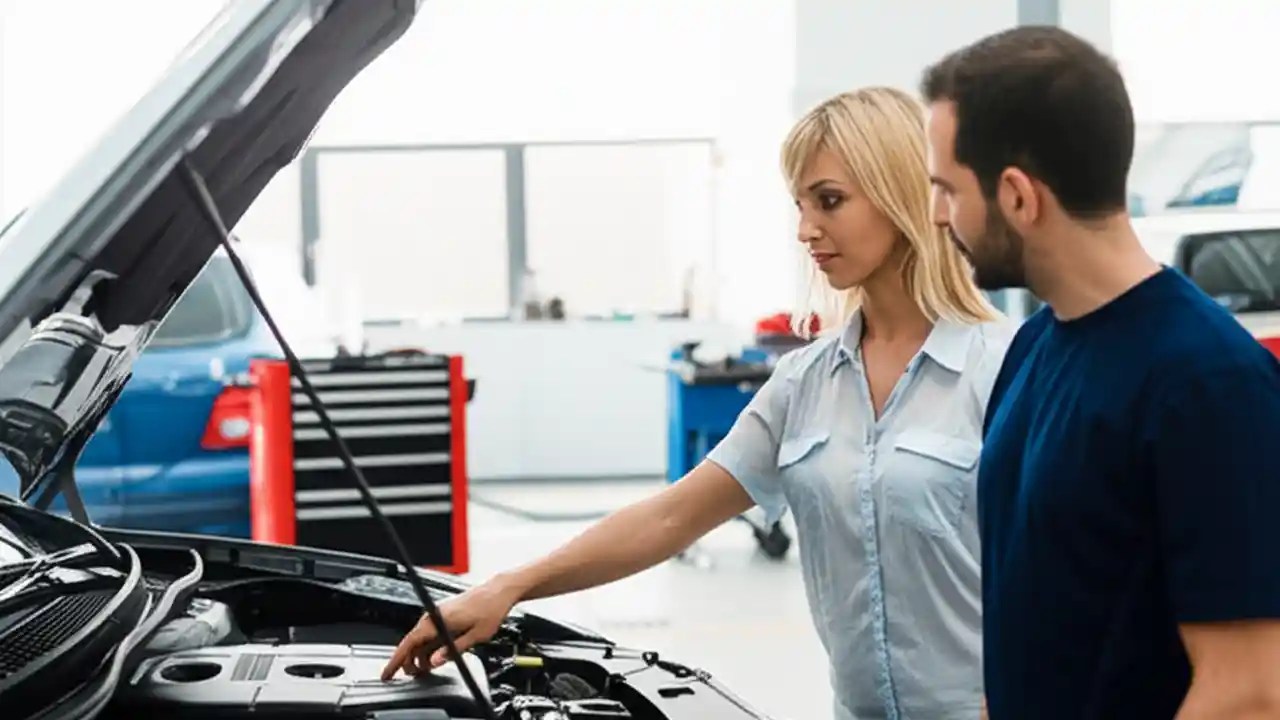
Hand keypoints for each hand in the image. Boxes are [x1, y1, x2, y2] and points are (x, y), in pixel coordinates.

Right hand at [380, 578, 520, 680]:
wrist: (498, 591)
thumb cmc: (490, 608)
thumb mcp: (475, 636)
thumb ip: (453, 650)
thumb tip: (435, 661)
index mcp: (437, 619)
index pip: (409, 643)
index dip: (397, 660)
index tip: (388, 673)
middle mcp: (434, 615)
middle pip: (412, 643)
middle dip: (410, 661)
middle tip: (417, 676)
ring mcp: (438, 613)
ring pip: (421, 638)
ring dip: (421, 654)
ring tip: (428, 668)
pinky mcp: (443, 614)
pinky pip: (430, 632)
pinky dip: (429, 645)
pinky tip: (437, 654)